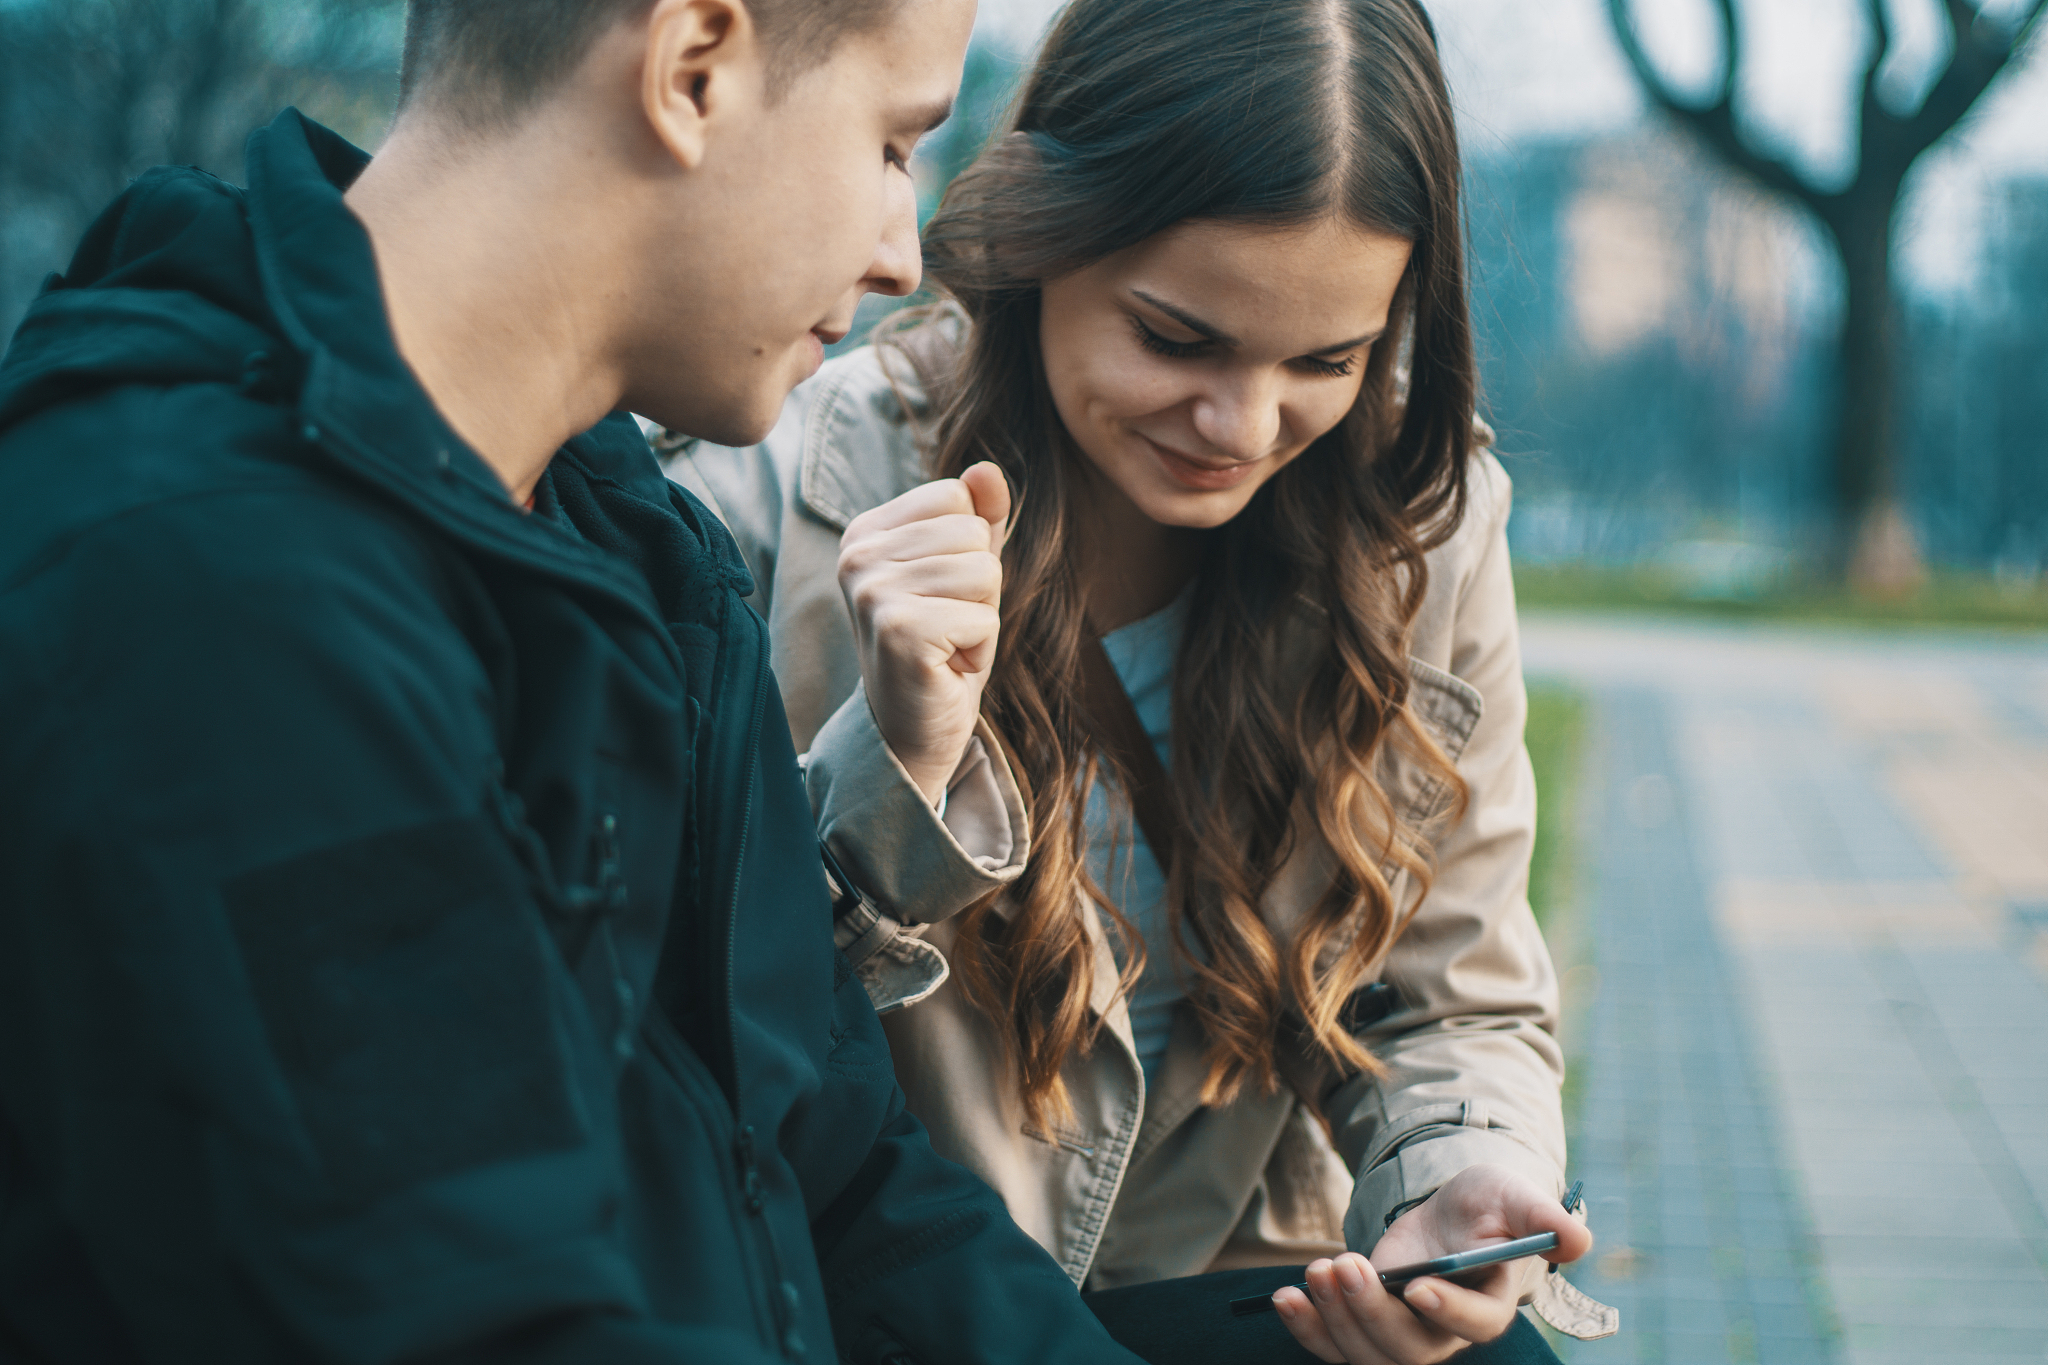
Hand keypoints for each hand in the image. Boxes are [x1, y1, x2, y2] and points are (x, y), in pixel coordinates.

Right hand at [837, 462, 1010, 803]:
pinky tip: (947, 667)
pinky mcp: (899, 631)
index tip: (941, 595)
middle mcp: (857, 555)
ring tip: (947, 646)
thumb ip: (978, 517)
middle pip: (974, 533)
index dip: (969, 550)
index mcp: (865, 531)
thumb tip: (987, 469)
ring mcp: (872, 592)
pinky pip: (985, 616)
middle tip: (946, 627)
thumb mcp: (965, 573)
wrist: (913, 732)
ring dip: (981, 618)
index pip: (957, 497)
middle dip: (980, 587)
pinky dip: (980, 649)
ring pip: (985, 572)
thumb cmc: (942, 648)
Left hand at [1273, 1164, 1591, 1364]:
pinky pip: (1335, 1346)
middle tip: (1342, 1264)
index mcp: (1491, 1306)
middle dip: (1370, 1313)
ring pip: (1367, 1354)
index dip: (1445, 1311)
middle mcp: (1446, 1334)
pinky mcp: (1367, 1325)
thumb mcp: (1514, 1196)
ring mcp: (1403, 1335)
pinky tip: (1285, 1298)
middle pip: (1409, 1351)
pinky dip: (1307, 1328)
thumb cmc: (1490, 1205)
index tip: (1415, 1285)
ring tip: (1314, 1271)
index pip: (1474, 1325)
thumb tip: (1578, 1240)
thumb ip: (1543, 1218)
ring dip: (1334, 1319)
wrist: (1452, 1212)